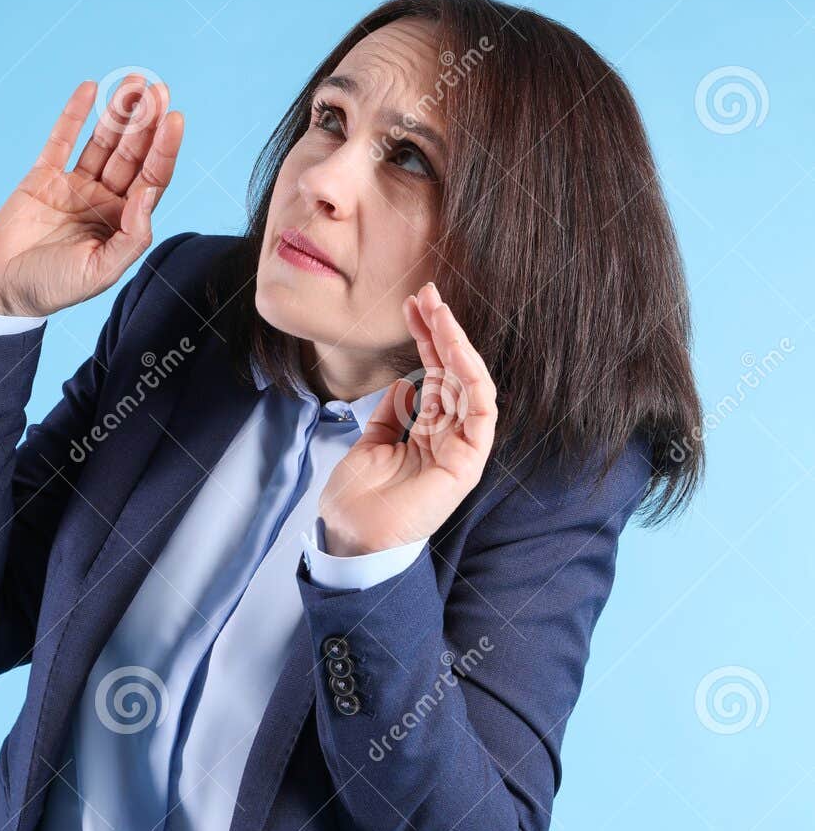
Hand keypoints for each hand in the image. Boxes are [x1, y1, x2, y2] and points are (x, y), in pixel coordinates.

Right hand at [0, 75, 183, 317]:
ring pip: (103, 142)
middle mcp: (104, 201)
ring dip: (119, 112)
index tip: (174, 118)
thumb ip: (131, 236)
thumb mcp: (101, 271)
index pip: (152, 178)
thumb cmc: (54, 287)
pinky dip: (75, 114)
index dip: (165, 149)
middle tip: (157, 90)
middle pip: (132, 154)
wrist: (2, 289)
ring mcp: (74, 186)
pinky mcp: (43, 177)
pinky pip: (61, 140)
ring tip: (134, 83)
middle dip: (146, 122)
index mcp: (123, 222)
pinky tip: (91, 89)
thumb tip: (147, 193)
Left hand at [316, 282, 497, 555]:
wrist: (350, 536)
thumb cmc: (358, 500)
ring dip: (455, 343)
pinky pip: (480, 410)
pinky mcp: (467, 462)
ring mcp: (461, 449)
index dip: (427, 339)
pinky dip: (470, 374)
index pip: (436, 376)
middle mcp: (449, 438)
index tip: (413, 306)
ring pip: (469, 384)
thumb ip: (392, 413)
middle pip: (453, 374)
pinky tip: (453, 345)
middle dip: (442, 331)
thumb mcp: (370, 443)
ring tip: (437, 309)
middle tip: (427, 294)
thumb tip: (404, 384)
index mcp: (428, 434)